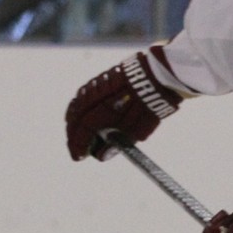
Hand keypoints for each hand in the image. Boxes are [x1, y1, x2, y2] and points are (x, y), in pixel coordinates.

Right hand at [64, 52, 181, 160]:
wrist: (158, 76)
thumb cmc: (149, 104)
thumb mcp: (137, 131)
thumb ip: (117, 143)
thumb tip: (102, 154)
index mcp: (101, 113)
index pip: (82, 132)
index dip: (78, 146)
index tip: (78, 157)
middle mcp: (93, 99)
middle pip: (75, 120)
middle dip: (73, 136)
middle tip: (77, 147)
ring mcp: (94, 87)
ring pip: (76, 106)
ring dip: (74, 121)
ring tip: (79, 133)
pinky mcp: (99, 79)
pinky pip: (82, 95)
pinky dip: (80, 108)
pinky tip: (84, 114)